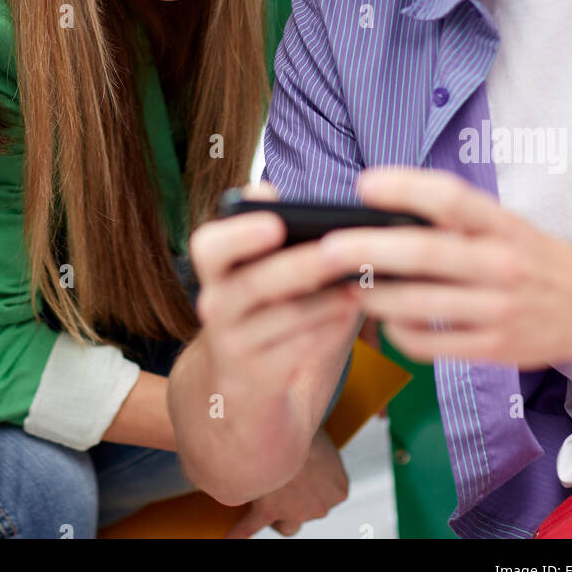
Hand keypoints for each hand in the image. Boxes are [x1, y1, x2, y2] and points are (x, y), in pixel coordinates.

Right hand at [190, 184, 360, 407]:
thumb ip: (260, 224)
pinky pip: (302, 350)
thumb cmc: (259, 301)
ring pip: (287, 319)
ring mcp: (234, 346)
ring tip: (361, 282)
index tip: (275, 224)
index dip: (240, 235)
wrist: (239, 379)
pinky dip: (331, 329)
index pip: (209, 247)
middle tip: (344, 250)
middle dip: (304, 265)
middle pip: (256, 284)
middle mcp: (214, 306)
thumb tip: (267, 191)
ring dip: (329, 300)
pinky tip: (352, 313)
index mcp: (212, 270)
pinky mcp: (260, 377)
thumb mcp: (252, 265)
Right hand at [224, 429, 348, 537]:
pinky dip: (239, 534)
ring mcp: (294, 512)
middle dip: (297, 499)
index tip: (305, 469)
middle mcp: (319, 507)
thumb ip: (319, 442)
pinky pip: (249, 528)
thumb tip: (310, 428)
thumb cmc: (305, 426)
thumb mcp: (323, 431)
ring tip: (266, 502)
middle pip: (308, 510)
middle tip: (286, 481)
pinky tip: (229, 537)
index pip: (329, 494)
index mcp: (338, 490)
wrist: (285, 430)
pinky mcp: (268, 511)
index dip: (315, 482)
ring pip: (286, 525)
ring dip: (278, 515)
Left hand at [317, 169, 571, 369]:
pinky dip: (400, 334)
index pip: (450, 198)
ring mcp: (499, 310)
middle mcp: (501, 264)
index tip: (364, 184)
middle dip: (369, 250)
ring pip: (422, 305)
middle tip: (327, 248)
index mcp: (501, 224)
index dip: (405, 187)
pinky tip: (384, 322)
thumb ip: (453, 219)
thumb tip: (380, 212)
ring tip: (346, 286)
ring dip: (375, 297)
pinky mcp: (495, 349)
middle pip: (426, 254)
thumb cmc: (531, 255)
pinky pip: (432, 345)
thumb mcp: (503, 223)